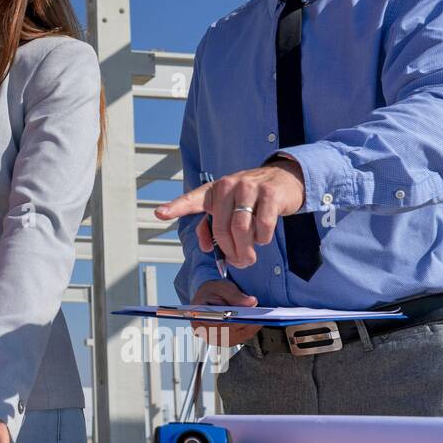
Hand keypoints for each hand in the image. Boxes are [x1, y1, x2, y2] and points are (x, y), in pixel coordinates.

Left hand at [153, 158, 304, 266]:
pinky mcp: (270, 194)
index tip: (159, 213)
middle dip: (229, 251)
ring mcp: (249, 188)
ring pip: (241, 229)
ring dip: (245, 250)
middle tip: (238, 262)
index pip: (191, 200)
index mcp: (213, 190)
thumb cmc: (250, 198)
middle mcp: (228, 185)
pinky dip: (262, 238)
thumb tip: (206, 247)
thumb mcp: (228, 207)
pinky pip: (262, 226)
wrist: (283, 180)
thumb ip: (212, 226)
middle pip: (221, 228)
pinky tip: (262, 237)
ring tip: (249, 256)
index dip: (174, 207)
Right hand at [191, 279, 260, 345]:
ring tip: (260, 319)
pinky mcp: (222, 340)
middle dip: (245, 324)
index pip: (218, 322)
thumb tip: (251, 302)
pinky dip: (248, 331)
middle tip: (259, 316)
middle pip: (228, 331)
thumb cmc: (212, 291)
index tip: (249, 316)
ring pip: (235, 337)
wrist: (208, 297)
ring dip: (248, 329)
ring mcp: (212, 338)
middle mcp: (203, 330)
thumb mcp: (221, 287)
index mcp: (198, 316)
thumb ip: (235, 295)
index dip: (234, 320)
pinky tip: (255, 323)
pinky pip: (238, 339)